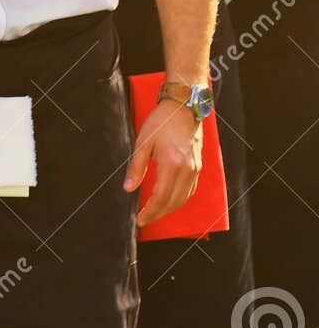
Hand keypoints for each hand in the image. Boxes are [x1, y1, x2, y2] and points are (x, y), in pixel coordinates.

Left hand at [126, 98, 201, 226]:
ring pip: (183, 198)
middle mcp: (187, 170)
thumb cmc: (160, 122)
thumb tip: (128, 189)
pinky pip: (190, 190)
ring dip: (168, 209)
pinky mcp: (198, 166)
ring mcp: (195, 169)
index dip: (150, 211)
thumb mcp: (143, 142)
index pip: (160, 197)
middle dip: (158, 214)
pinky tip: (168, 201)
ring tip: (153, 213)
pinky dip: (179, 200)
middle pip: (173, 202)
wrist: (183, 107)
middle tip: (144, 220)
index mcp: (172, 164)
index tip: (139, 220)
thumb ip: (136, 167)